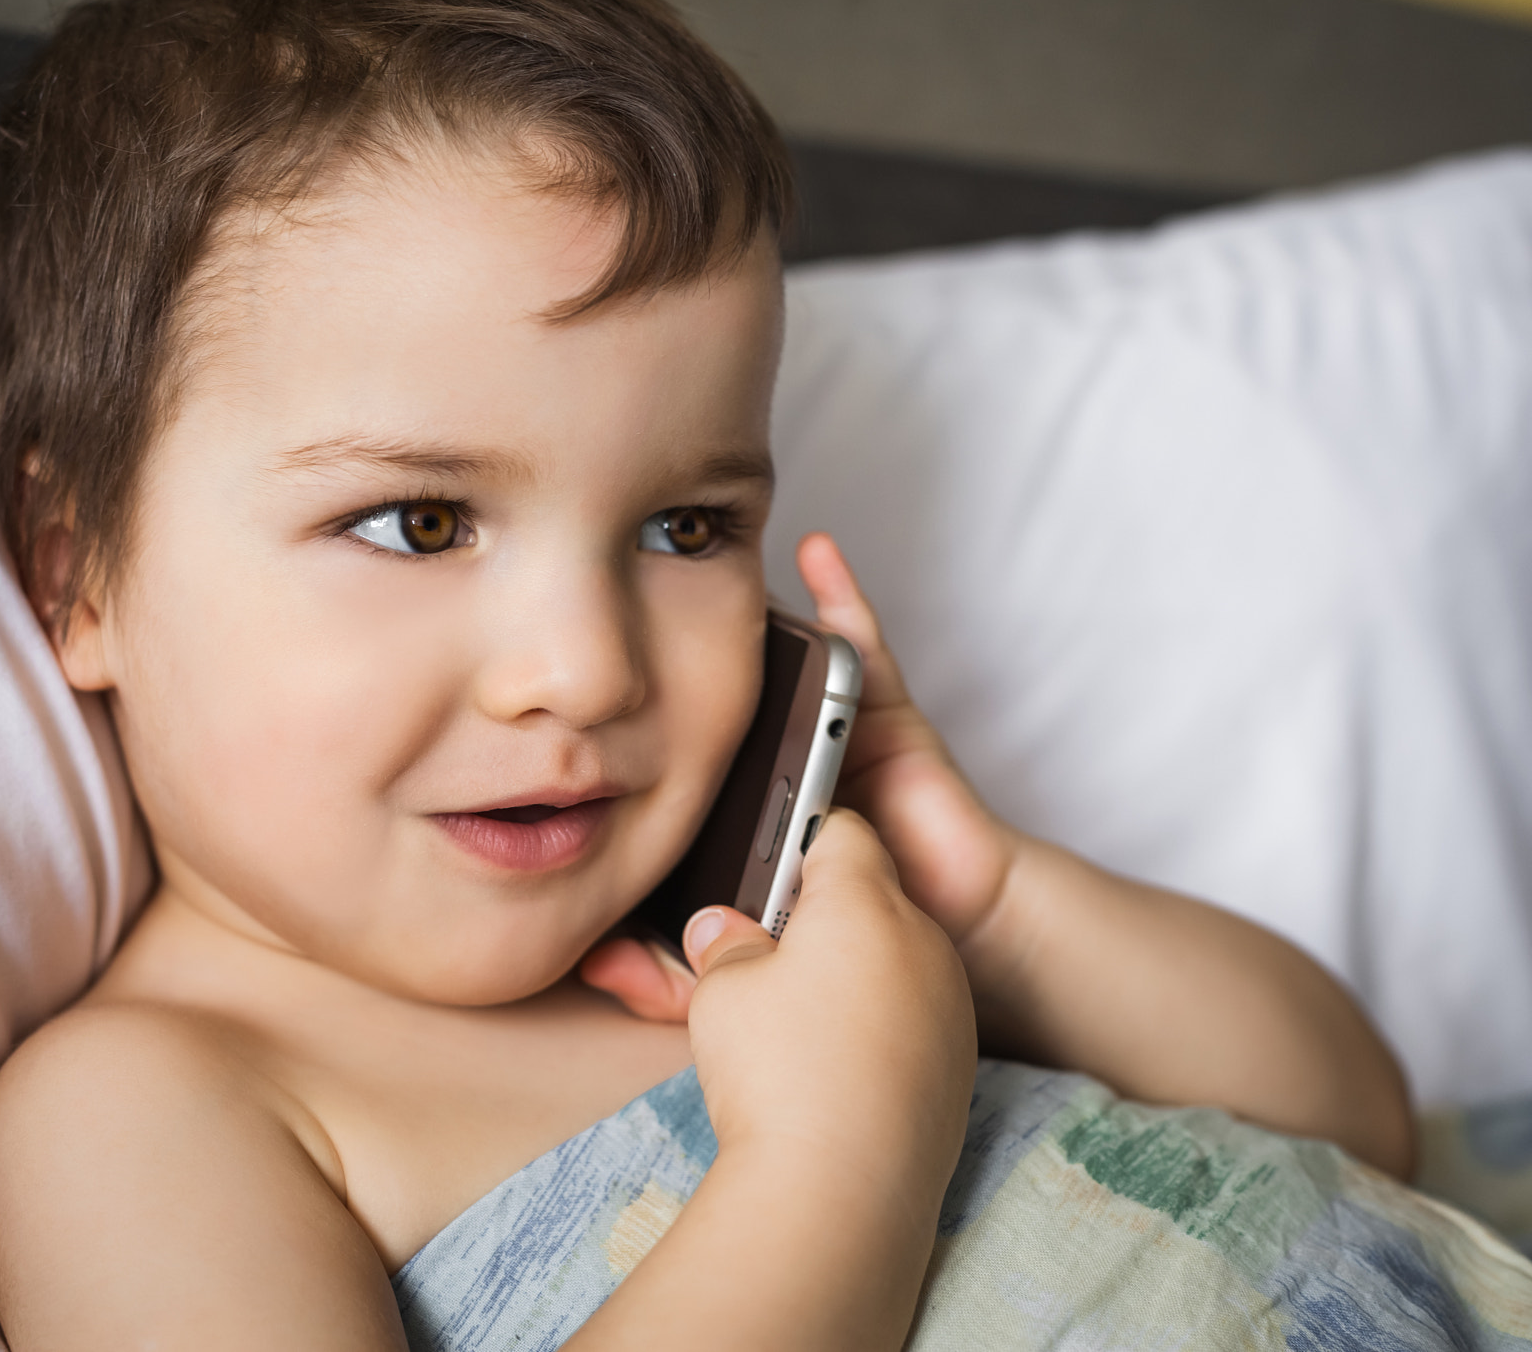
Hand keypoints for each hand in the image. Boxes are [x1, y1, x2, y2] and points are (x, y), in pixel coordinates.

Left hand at [581, 532, 1018, 1018]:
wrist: (958, 930)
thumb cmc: (858, 943)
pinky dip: (840, 592)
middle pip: (715, 695)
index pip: (672, 753)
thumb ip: (673, 979)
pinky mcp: (887, 711)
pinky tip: (815, 552)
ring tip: (698, 555)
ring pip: (778, 659)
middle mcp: (776, 760)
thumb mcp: (744, 966)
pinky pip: (862, 644)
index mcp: (735, 811)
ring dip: (746, 608)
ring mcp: (829, 728)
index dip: (629, 723)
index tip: (574, 700)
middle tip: (617, 609)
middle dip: (672, 653)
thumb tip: (591, 962)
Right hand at [678, 811, 976, 1182]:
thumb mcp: (721, 990)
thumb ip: (725, 944)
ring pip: (894, 963)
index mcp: (865, 900)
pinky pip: (914, 1020)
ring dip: (851, 977)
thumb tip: (722, 931)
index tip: (763, 876)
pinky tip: (834, 1072)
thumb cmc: (779, 1075)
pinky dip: (877, 1031)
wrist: (842, 1196)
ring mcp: (949, 1005)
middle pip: (870, 899)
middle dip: (819, 921)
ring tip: (794, 1029)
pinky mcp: (960, 1065)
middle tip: (763, 964)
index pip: (840, 830)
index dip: (795, 844)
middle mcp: (923, 941)